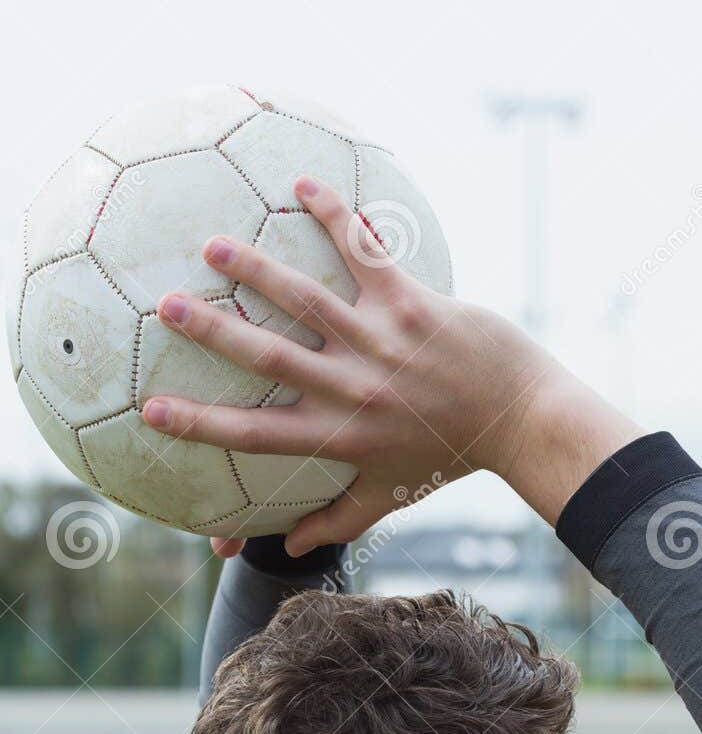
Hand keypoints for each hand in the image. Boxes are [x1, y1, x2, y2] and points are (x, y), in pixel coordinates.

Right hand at [144, 177, 639, 552]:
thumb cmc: (448, 459)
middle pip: (269, 358)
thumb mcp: (389, 495)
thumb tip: (288, 549)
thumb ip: (335, 522)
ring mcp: (382, 342)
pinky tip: (301, 184)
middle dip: (213, 332)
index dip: (201, 426)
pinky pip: (366, 253)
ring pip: (308, 298)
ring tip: (212, 245)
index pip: (256, 435)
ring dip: (257, 269)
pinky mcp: (412, 304)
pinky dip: (336, 216)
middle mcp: (355, 389)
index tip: (151, 411)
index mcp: (340, 436)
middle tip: (165, 306)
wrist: (518, 417)